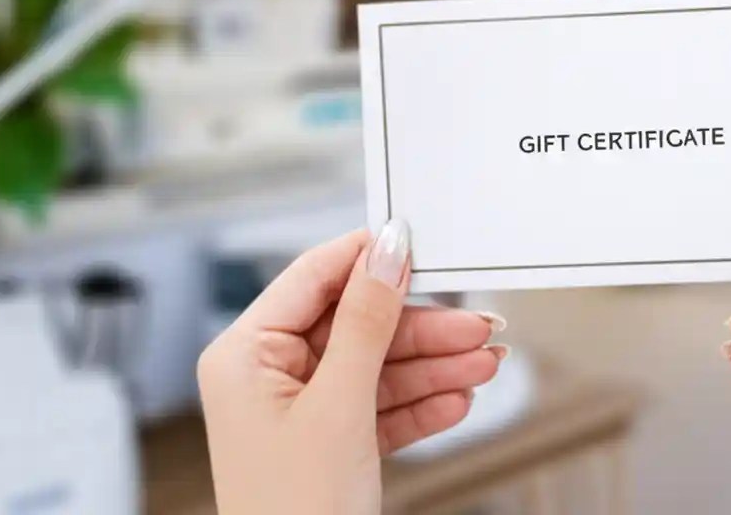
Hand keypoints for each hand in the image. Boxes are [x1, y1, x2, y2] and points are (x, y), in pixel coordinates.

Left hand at [198, 220, 508, 514]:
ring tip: (486, 363)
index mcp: (244, 354)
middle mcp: (267, 376)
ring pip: (377, 367)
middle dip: (424, 330)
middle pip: (357, 326)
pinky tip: (459, 399)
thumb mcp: (337, 404)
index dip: (368, 259)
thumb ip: (366, 322)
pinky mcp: (328, 440)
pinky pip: (380, 406)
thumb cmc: (291, 512)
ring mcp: (300, 410)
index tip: (419, 243)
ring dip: (435, 367)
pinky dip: (421, 404)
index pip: (313, 278)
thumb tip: (387, 253)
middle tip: (479, 325)